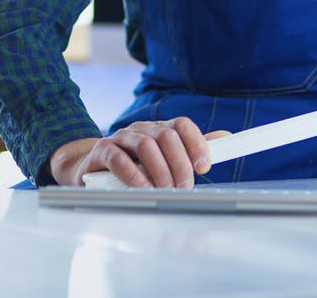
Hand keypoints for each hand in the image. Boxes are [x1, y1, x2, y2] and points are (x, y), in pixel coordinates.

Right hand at [49, 117, 227, 187]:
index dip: (196, 143)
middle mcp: (142, 129)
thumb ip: (190, 148)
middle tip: (184, 187)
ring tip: (166, 191)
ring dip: (160, 171)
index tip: (205, 166)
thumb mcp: (162, 157)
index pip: (182, 125)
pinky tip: (142, 189)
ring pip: (146, 145)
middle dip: (180, 163)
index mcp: (159, 128)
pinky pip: (119, 158)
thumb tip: (225, 138)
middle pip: (167, 135)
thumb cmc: (133, 165)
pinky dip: (134, 175)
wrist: (90, 167)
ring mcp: (121, 137)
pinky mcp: (103, 150)